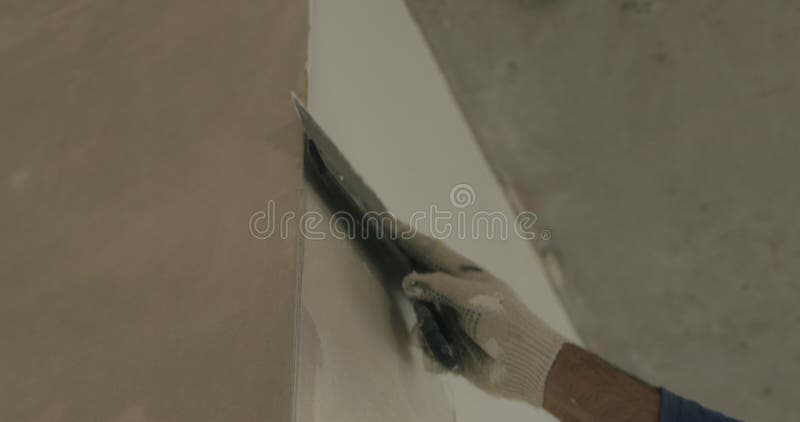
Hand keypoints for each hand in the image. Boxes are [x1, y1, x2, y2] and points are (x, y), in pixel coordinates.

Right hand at [385, 220, 565, 406]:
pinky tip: (446, 362)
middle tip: (394, 287)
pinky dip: (434, 357)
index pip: (431, 251)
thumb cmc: (506, 323)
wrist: (528, 366)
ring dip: (422, 334)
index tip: (386, 221)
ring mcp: (454, 324)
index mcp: (465, 277)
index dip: (410, 236)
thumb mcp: (472, 296)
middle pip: (421, 287)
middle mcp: (457, 298)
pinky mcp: (453, 351)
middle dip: (409, 291)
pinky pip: (430, 350)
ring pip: (421, 323)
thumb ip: (438, 285)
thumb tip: (408, 281)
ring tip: (431, 342)